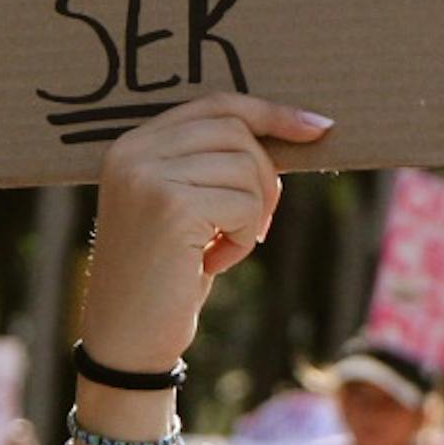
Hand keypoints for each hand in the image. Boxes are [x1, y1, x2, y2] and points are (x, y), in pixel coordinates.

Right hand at [79, 96, 331, 371]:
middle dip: (266, 177)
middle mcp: (134, 152)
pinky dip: (244, 240)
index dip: (270, 112)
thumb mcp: (186, 207)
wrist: (126, 340)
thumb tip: (296, 127)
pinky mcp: (170, 207)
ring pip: (247, 168)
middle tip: (256, 225)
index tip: (317, 127)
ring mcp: (148, 176)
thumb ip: (216, 164)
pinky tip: (213, 264)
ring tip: (222, 248)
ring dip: (253, 215)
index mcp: (133, 144)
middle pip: (237, 132)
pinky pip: (245, 205)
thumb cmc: (166, 275)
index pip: (215, 104)